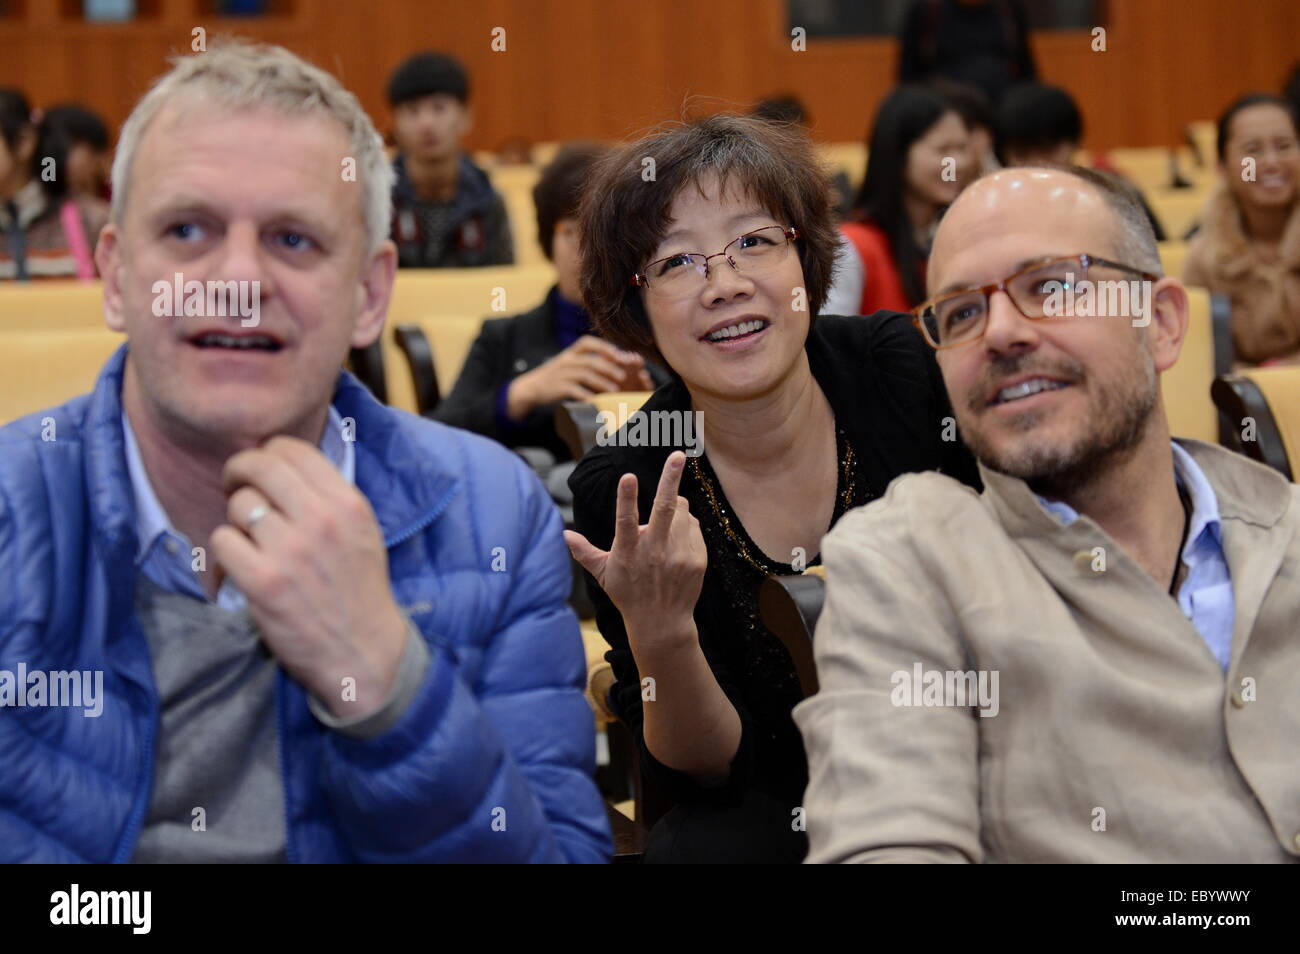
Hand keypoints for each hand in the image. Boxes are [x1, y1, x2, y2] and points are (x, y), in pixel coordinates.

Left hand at [210, 436, 407, 719]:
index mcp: (348, 503)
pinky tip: (242, 567)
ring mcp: (291, 550)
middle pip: (258, 466)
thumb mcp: (361, 530)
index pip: (291, 448)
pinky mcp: (264, 581)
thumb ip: (327, 495)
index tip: (261, 471)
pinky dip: (225, 554)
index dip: (266, 453)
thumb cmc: (358, 589)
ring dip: (237, 521)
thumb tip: (276, 460)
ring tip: (252, 542)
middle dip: (237, 471)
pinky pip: (222, 541)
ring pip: (238, 504)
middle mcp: (321, 520)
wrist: (364, 651)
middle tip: (234, 487)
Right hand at [506, 335, 651, 420]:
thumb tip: (619, 362)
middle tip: (623, 375)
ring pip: (585, 375)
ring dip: (602, 382)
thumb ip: (590, 361)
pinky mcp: (557, 387)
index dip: (605, 348)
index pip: (588, 343)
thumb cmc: (558, 376)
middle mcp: (567, 360)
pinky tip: (597, 401)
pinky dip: (586, 395)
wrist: (531, 387)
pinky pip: (574, 390)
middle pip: (591, 360)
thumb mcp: (571, 363)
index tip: (621, 356)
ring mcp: (562, 373)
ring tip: (615, 390)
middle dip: (609, 367)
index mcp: (572, 352)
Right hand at [564, 451, 706, 647]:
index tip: (628, 476)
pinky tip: (677, 540)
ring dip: (675, 506)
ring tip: (666, 522)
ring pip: (682, 512)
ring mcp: (678, 556)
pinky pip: (694, 527)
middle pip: (665, 508)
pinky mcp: (697, 560)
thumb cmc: (628, 595)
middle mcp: (655, 552)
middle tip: (677, 455)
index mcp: (629, 552)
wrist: (661, 623)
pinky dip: (687, 525)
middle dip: (670, 479)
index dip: (626, 498)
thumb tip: (564, 534)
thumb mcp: (603, 575)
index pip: (626, 521)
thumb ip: (585, 552)